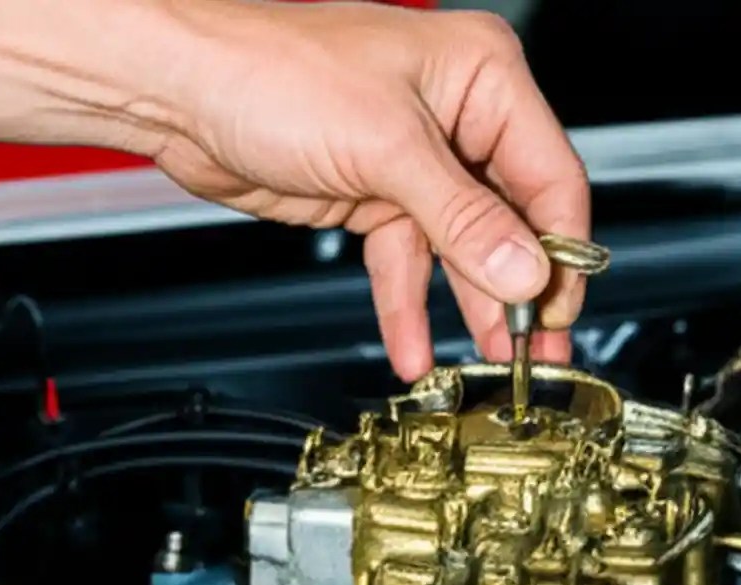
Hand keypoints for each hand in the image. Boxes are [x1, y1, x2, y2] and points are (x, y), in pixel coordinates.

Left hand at [152, 0, 590, 379]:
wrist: (181, 91)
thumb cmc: (268, 69)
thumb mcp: (386, 147)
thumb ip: (462, 216)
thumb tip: (522, 268)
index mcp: (481, 76)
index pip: (550, 175)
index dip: (559, 249)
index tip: (558, 307)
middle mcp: (456, 114)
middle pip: (510, 216)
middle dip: (518, 286)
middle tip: (535, 347)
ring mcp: (413, 158)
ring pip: (460, 246)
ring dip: (469, 304)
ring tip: (488, 358)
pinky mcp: (373, 193)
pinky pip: (405, 259)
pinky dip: (407, 303)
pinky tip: (414, 345)